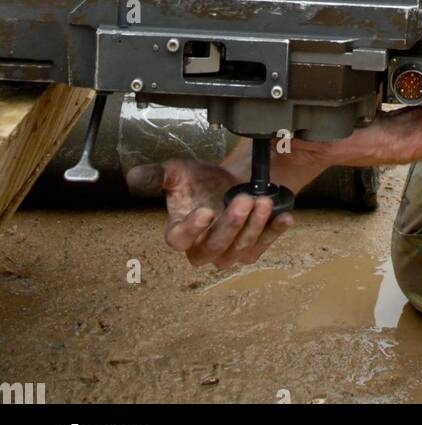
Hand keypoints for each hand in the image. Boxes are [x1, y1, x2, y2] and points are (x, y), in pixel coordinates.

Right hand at [126, 158, 294, 269]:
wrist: (230, 181)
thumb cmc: (203, 181)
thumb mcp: (179, 173)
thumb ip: (157, 176)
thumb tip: (134, 176)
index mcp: (181, 233)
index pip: (179, 240)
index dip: (191, 229)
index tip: (205, 211)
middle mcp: (204, 248)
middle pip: (215, 247)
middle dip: (231, 224)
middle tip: (243, 200)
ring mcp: (229, 252)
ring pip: (240, 248)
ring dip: (254, 226)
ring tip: (263, 201)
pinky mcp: (252, 249)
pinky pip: (264, 246)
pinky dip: (274, 231)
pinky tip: (284, 216)